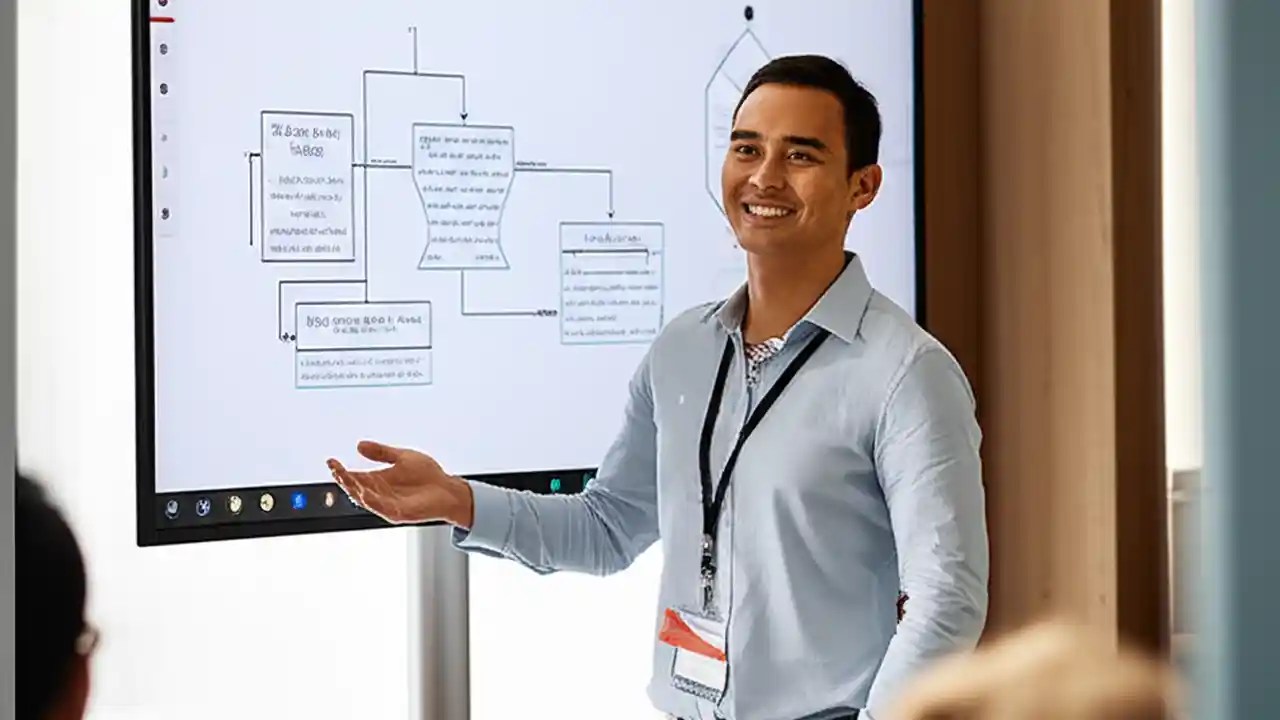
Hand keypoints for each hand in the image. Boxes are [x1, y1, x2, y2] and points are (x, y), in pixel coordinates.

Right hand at [326, 441, 473, 526]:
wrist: (448, 489)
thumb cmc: (428, 475)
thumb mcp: (403, 457)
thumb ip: (382, 452)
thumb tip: (360, 445)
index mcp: (379, 480)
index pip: (354, 476)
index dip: (341, 470)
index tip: (331, 461)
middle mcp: (380, 493)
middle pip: (355, 488)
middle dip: (344, 480)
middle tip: (336, 470)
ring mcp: (388, 504)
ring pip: (365, 499)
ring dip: (355, 490)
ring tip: (346, 479)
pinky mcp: (399, 513)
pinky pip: (382, 508)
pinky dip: (372, 501)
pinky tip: (365, 494)